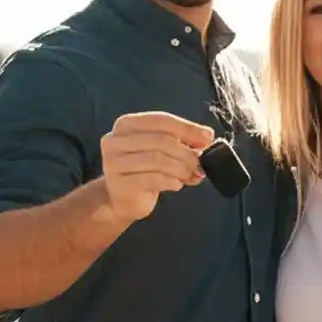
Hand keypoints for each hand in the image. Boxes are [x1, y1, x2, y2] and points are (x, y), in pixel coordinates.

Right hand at [98, 111, 214, 222]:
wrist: (120, 201)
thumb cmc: (144, 171)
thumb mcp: (162, 151)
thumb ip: (181, 141)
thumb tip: (206, 136)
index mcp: (125, 125)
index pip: (161, 120)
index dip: (187, 128)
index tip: (208, 138)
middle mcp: (114, 141)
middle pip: (161, 140)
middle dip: (186, 153)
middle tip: (199, 165)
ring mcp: (113, 163)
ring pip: (158, 160)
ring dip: (181, 169)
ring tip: (190, 176)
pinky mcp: (119, 185)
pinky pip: (153, 179)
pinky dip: (171, 181)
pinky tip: (176, 185)